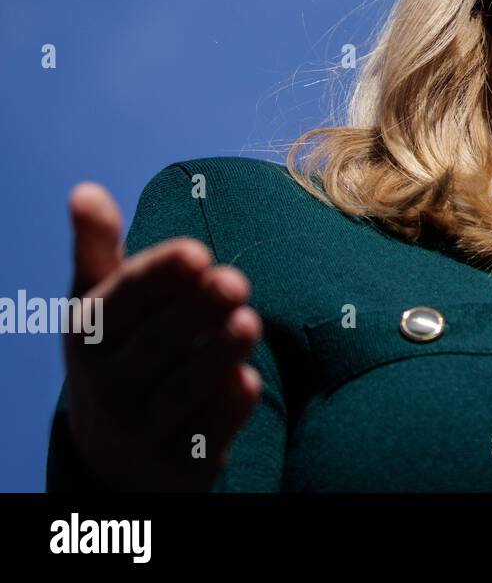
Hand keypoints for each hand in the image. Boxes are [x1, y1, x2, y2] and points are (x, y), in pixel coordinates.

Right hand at [61, 181, 262, 490]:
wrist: (117, 454)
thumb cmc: (119, 353)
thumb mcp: (100, 304)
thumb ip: (99, 249)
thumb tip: (85, 189)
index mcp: (91, 334)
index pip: (123, 301)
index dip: (158, 277)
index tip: (196, 251)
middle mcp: (109, 383)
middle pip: (155, 344)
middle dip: (195, 312)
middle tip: (235, 281)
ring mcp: (142, 426)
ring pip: (182, 389)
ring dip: (216, 356)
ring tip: (249, 322)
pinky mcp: (179, 459)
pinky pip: (204, 434)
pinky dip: (224, 410)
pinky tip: (247, 382)